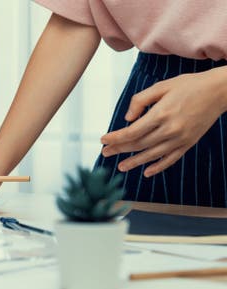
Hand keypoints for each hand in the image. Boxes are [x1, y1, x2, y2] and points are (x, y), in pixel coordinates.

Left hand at [101, 68, 226, 176]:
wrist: (219, 91)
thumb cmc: (189, 85)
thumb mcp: (161, 86)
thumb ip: (140, 100)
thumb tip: (127, 118)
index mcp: (161, 113)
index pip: (132, 132)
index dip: (115, 138)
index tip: (103, 140)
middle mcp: (170, 129)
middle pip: (139, 144)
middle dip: (119, 149)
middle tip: (105, 152)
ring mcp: (181, 138)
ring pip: (152, 155)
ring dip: (134, 162)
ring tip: (121, 167)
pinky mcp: (189, 143)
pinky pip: (171, 159)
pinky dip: (158, 167)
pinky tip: (147, 172)